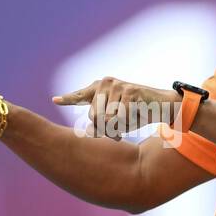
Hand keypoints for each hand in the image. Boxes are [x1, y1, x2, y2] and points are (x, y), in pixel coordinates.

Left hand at [52, 77, 177, 139]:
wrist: (161, 106)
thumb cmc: (136, 113)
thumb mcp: (116, 121)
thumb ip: (101, 124)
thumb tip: (89, 130)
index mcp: (100, 89)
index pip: (80, 96)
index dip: (68, 99)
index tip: (55, 100)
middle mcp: (105, 84)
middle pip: (93, 116)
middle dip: (106, 129)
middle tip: (119, 129)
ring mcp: (116, 86)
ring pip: (106, 119)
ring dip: (118, 128)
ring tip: (129, 120)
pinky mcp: (128, 91)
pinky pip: (119, 118)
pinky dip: (127, 123)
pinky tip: (136, 115)